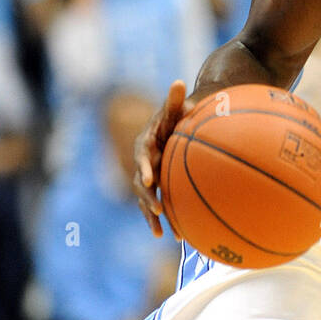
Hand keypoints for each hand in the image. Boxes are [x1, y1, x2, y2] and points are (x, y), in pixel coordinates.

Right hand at [133, 79, 190, 235]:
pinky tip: (177, 237)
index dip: (145, 168)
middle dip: (147, 198)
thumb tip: (179, 82)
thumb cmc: (177, 118)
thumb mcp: (175, 109)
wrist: (174, 129)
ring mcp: (148, 178)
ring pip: (146, 200)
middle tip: (157, 210)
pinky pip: (156, 206)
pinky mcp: (155, 189)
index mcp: (145, 145)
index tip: (150, 179)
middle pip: (141, 183)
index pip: (142, 156)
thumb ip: (175, 99)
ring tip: (163, 233)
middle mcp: (142, 163)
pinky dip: (163, 221)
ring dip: (153, 217)